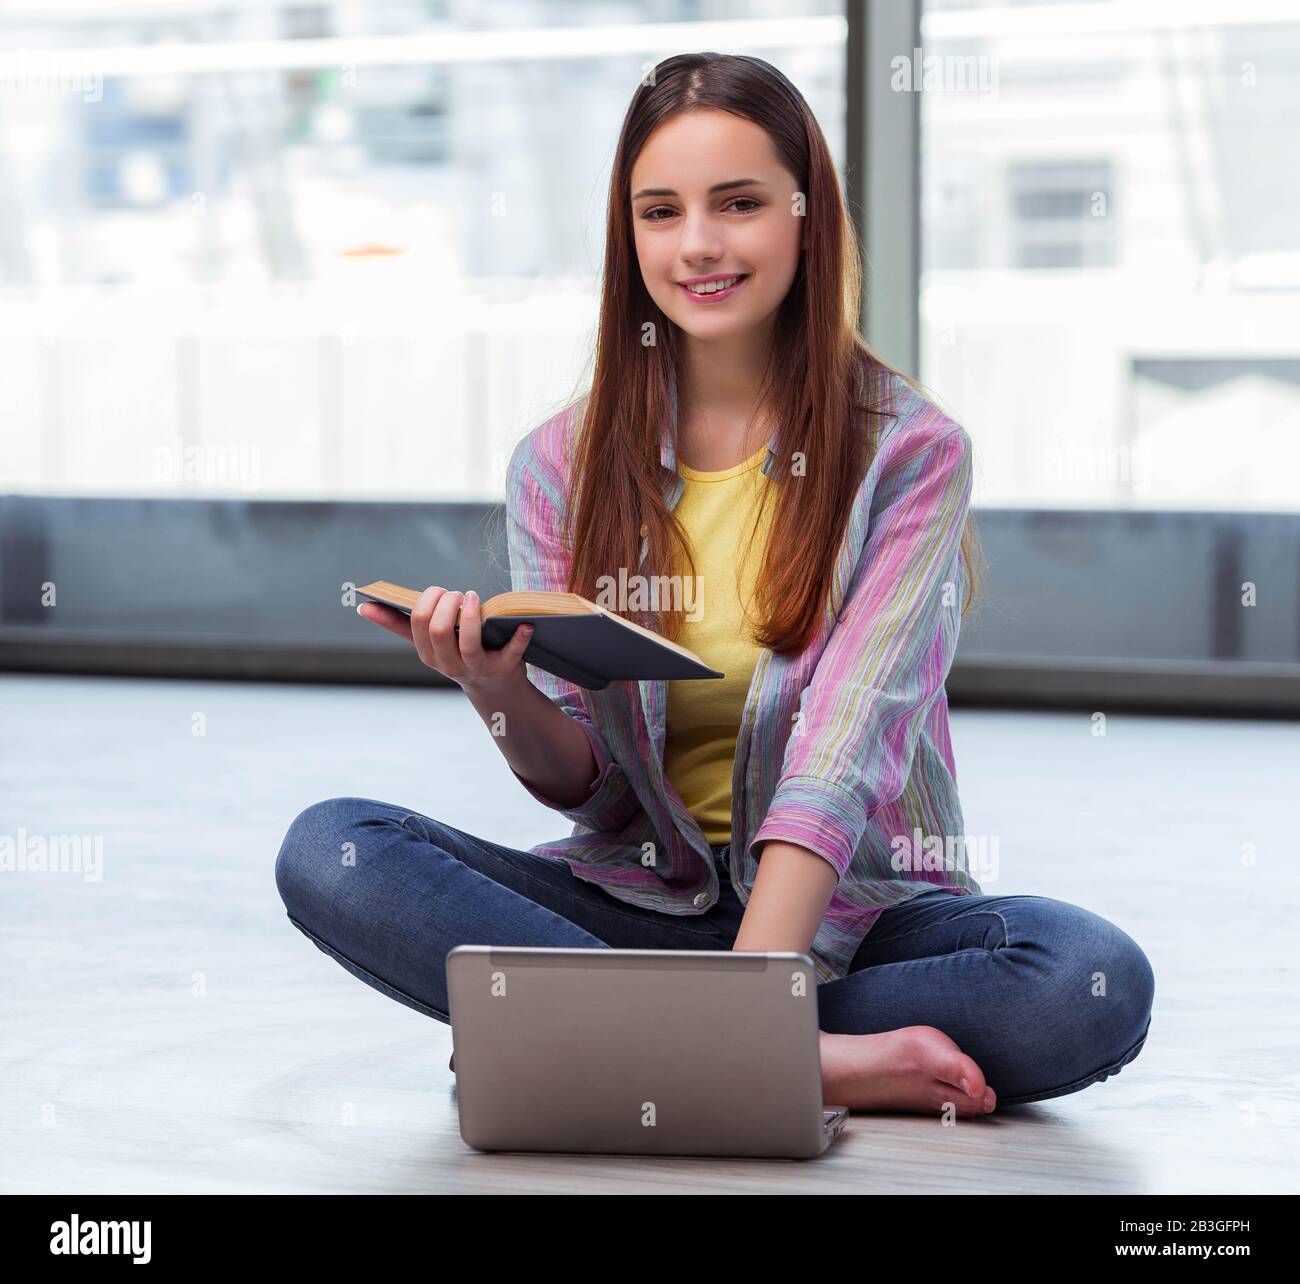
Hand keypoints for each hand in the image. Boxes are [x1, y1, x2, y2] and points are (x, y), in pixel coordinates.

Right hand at [357, 587, 533, 690]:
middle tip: (459, 594)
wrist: (495, 688)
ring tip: (474, 598)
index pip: (418, 622)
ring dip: (471, 615)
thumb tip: (363, 606)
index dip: (428, 600)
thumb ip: (399, 625)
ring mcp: (476, 668)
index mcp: (428, 654)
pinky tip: (525, 625)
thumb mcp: (429, 644)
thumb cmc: (459, 654)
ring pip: (467, 643)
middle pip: (438, 630)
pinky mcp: (504, 669)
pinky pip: (512, 653)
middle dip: (448, 603)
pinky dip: (519, 638)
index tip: (440, 592)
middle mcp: (449, 664)